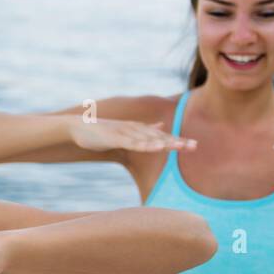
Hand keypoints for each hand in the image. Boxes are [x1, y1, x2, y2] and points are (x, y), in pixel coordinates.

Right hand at [69, 117, 192, 152]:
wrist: (79, 128)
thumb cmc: (102, 132)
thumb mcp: (126, 131)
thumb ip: (144, 130)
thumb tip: (160, 127)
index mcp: (138, 130)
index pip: (161, 137)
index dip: (177, 141)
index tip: (194, 146)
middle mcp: (134, 129)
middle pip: (159, 137)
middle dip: (176, 142)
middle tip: (194, 146)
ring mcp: (124, 133)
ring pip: (147, 139)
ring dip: (163, 143)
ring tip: (179, 147)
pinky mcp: (114, 137)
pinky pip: (131, 142)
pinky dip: (143, 144)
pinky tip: (154, 147)